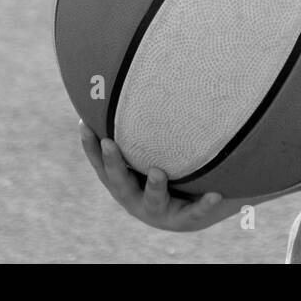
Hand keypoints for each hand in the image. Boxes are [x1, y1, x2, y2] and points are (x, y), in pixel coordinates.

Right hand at [79, 120, 241, 231]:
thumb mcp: (142, 154)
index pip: (100, 164)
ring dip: (155, 186)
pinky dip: (204, 204)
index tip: (84, 124)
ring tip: (158, 172)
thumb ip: (133, 130)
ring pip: (154, 201)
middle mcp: (134, 199)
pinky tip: (216, 194)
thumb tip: (118, 81)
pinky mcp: (185, 219)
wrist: (186, 213)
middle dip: (114, 163)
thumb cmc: (159, 174)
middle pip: (119, 182)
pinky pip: (195, 212)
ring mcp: (159, 211)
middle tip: (109, 143)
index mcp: (122, 182)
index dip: (89, 146)